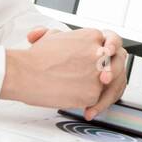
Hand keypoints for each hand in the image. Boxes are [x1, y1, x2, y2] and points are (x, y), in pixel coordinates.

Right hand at [1, 26, 123, 112]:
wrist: (25, 73)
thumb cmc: (35, 57)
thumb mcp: (53, 36)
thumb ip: (67, 37)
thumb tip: (62, 36)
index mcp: (93, 36)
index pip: (111, 45)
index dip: (108, 56)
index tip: (102, 62)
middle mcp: (100, 53)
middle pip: (116, 64)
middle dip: (111, 72)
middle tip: (103, 80)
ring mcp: (98, 73)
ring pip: (108, 84)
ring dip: (103, 91)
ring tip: (90, 96)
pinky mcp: (93, 92)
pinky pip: (97, 99)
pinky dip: (90, 104)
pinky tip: (82, 106)